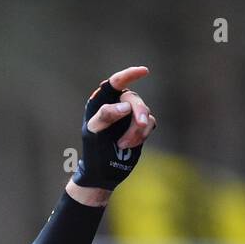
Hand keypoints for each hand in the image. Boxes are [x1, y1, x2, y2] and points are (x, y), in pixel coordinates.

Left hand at [70, 66, 156, 194]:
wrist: (103, 171)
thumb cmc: (93, 150)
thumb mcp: (93, 133)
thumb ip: (105, 116)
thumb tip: (125, 106)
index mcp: (101, 102)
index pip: (115, 83)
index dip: (129, 75)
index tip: (144, 72)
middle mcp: (117, 104)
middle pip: (133, 99)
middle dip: (139, 112)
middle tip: (141, 124)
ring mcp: (129, 115)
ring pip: (144, 112)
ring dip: (137, 130)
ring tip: (123, 145)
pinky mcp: (140, 125)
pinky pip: (150, 123)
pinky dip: (142, 135)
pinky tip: (130, 145)